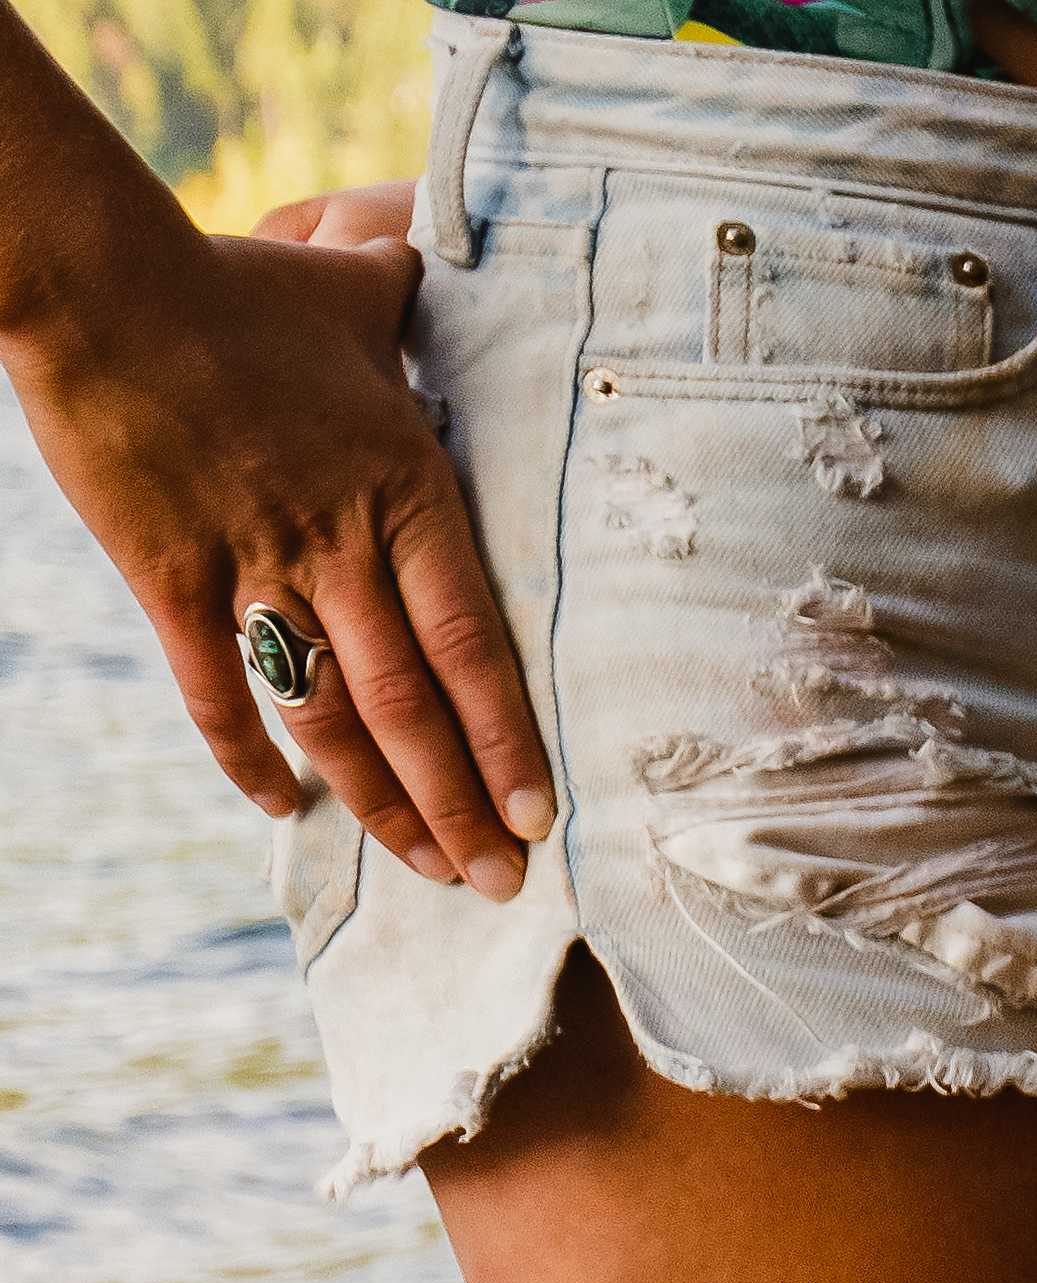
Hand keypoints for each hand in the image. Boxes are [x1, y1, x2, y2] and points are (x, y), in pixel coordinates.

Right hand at [1, 190, 541, 894]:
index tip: (541, 817)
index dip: (509, 742)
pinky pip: (217, 689)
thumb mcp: (353, 293)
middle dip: (460, 807)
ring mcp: (253, 565)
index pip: (478, 647)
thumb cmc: (236, 286)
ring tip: (424, 868)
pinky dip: (248, 756)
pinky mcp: (169, 574)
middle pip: (415, 705)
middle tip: (498, 884)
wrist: (104, 286)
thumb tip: (419, 253)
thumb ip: (398, 295)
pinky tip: (281, 808)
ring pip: (331, 715)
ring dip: (377, 801)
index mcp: (407, 492)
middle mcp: (342, 544)